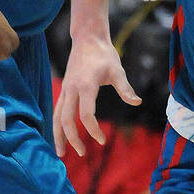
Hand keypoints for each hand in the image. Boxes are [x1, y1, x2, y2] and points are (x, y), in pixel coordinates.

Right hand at [53, 35, 140, 156]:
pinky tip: (61, 138)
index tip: (102, 140)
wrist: (87, 38)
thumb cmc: (104, 55)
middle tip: (82, 154)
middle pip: (66, 119)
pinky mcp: (64, 90)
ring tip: (61, 154)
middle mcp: (71, 89)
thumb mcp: (117, 70)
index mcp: (86, 85)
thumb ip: (125, 88)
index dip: (93, 129)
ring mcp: (65, 89)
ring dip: (58, 136)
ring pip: (57, 116)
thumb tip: (137, 103)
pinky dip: (57, 126)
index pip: (85, 114)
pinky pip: (57, 111)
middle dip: (73, 139)